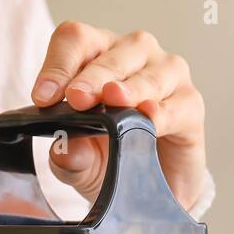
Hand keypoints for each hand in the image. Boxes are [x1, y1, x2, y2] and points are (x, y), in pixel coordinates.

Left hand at [30, 21, 206, 210]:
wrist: (149, 192)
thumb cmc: (112, 159)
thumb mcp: (80, 164)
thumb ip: (69, 157)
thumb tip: (64, 149)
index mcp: (97, 56)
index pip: (76, 41)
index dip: (58, 64)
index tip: (43, 96)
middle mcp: (133, 57)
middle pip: (111, 53)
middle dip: (92, 76)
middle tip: (76, 98)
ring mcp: (166, 76)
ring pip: (147, 73)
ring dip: (128, 88)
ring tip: (113, 99)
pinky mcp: (190, 104)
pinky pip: (176, 104)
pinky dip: (162, 113)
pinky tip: (148, 119)